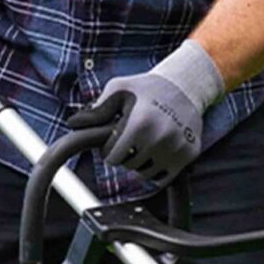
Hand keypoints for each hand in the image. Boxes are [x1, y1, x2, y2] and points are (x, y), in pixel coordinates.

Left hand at [70, 39, 225, 181]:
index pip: (113, 157)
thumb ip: (97, 109)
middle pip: (128, 166)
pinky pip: (163, 177)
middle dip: (125, 155)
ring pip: (145, 173)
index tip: (115, 139)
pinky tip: (158, 151)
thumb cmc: (147, 88)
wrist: (186, 86)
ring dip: (140, 163)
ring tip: (146, 142)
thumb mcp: (120, 89)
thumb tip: (73, 123)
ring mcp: (177, 148)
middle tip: (132, 138)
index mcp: (140, 122)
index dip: (109, 150)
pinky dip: (157, 169)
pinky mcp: (190, 154)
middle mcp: (161, 137)